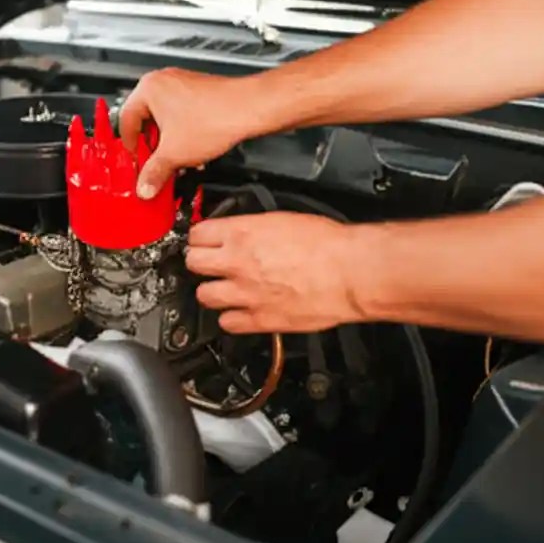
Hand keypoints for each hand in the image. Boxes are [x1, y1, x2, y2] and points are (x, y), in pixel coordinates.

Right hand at [118, 68, 264, 198]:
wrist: (250, 109)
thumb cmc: (216, 117)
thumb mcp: (174, 154)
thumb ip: (154, 173)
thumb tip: (145, 186)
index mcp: (148, 88)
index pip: (125, 121)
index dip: (129, 148)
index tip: (136, 163)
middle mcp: (164, 81)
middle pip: (146, 121)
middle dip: (153, 148)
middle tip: (155, 165)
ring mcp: (183, 85)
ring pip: (166, 120)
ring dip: (169, 144)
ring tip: (176, 161)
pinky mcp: (199, 92)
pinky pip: (182, 116)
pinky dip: (184, 135)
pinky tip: (192, 151)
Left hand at [186, 211, 369, 333]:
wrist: (350, 272)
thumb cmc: (328, 244)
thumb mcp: (283, 219)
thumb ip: (255, 228)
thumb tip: (245, 231)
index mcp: (242, 233)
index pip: (197, 234)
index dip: (200, 238)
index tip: (203, 241)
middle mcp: (237, 263)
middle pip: (193, 264)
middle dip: (199, 262)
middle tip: (208, 264)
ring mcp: (245, 294)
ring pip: (204, 296)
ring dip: (212, 291)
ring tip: (222, 290)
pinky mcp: (259, 319)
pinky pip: (228, 323)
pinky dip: (231, 319)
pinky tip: (240, 312)